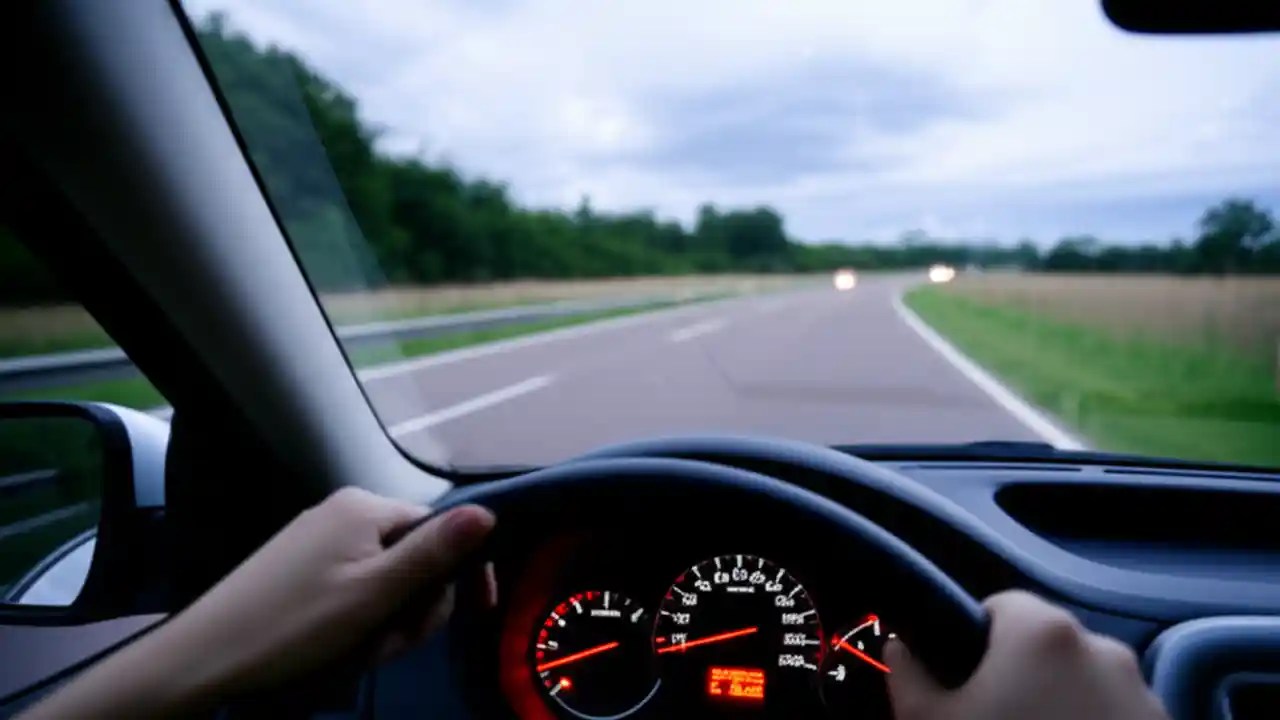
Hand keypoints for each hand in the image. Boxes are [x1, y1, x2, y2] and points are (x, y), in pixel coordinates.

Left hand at [21, 488, 494, 718]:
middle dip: (414, 606)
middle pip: (413, 557)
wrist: (206, 656)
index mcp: (365, 507)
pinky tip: (339, 647)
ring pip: (384, 580)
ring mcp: (318, 540)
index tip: (474, 614)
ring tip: (361, 652)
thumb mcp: (377, 593)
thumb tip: (489, 511)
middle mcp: (343, 512)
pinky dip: (358, 621)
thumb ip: (434, 552)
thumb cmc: (298, 624)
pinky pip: (353, 588)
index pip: (441, 529)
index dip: (461, 573)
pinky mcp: (298, 568)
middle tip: (390, 644)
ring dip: (386, 621)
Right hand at [886, 590, 1167, 719]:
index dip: (974, 640)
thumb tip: (900, 650)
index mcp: (1042, 632)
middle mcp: (1103, 651)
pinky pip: (1119, 718)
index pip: (1000, 606)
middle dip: (1021, 675)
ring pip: (1087, 685)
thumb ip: (906, 675)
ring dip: (1063, 706)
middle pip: (1047, 646)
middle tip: (994, 718)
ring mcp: (1145, 696)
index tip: (963, 679)